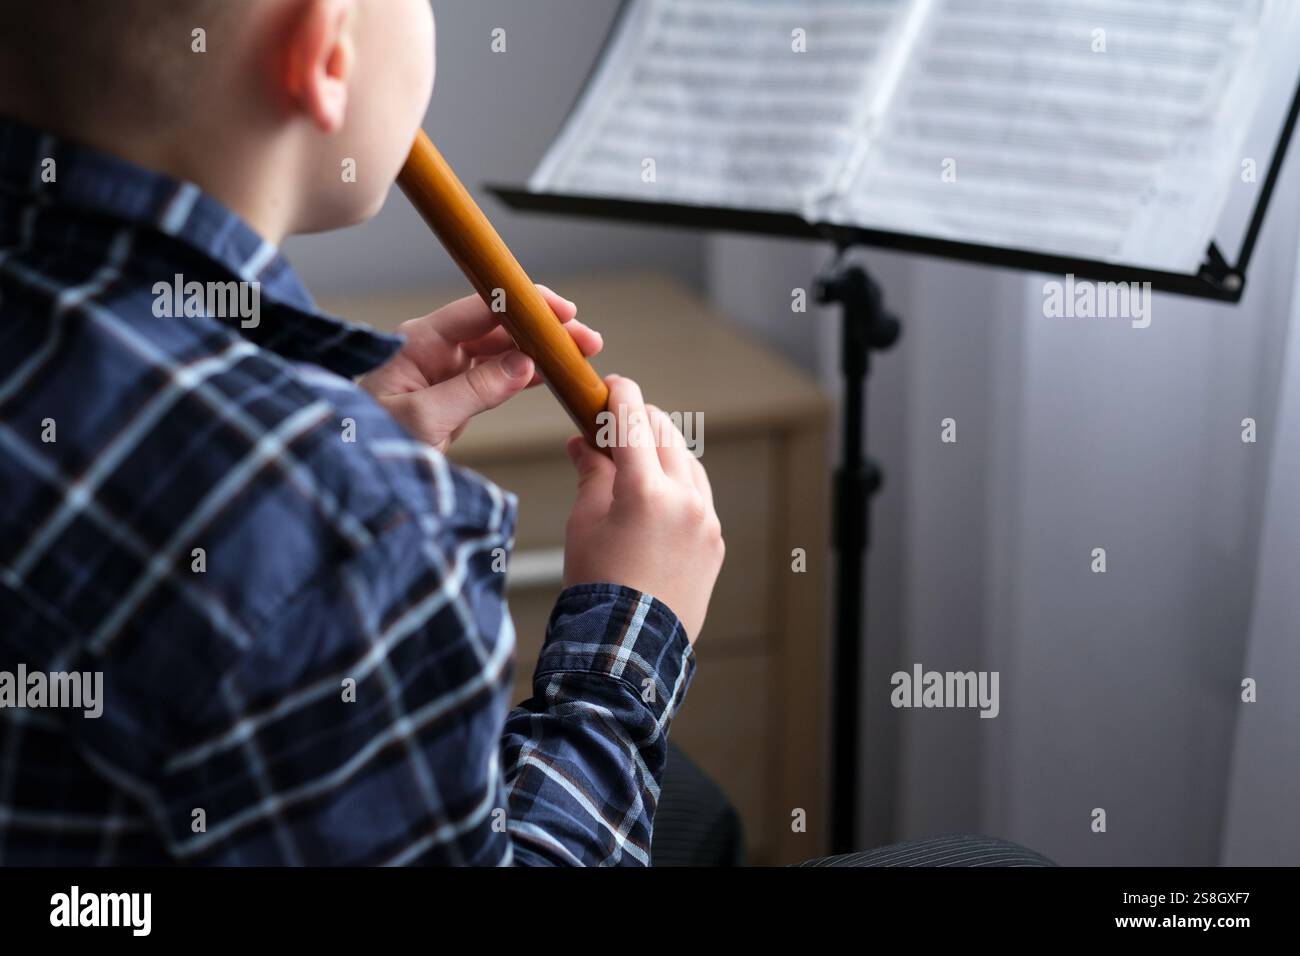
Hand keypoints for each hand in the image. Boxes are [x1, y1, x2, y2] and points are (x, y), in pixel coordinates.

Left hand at [360, 286, 601, 451]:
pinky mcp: (453, 396)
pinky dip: (527, 376)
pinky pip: (497, 378)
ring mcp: (444, 372)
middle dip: (543, 329)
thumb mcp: (423, 420)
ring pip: (503, 352)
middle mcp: (433, 350)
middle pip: (499, 328)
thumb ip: (473, 391)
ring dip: (541, 352)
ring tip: (581, 355)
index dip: (524, 305)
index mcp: (418, 343)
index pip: (479, 310)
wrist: (347, 475)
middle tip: (585, 338)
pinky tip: (554, 375)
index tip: (560, 310)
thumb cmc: (368, 444)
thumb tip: (522, 365)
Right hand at [563, 375, 723, 642]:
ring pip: (686, 460)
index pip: (633, 419)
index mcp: (644, 491)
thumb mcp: (584, 522)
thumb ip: (592, 473)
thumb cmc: (597, 584)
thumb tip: (585, 442)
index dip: (619, 394)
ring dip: (661, 449)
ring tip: (632, 461)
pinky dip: (678, 481)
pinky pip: (699, 494)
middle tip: (613, 424)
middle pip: (664, 432)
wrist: (627, 646)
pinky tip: (655, 492)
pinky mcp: (715, 540)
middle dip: (639, 420)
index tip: (609, 385)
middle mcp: (684, 499)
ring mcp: (705, 520)